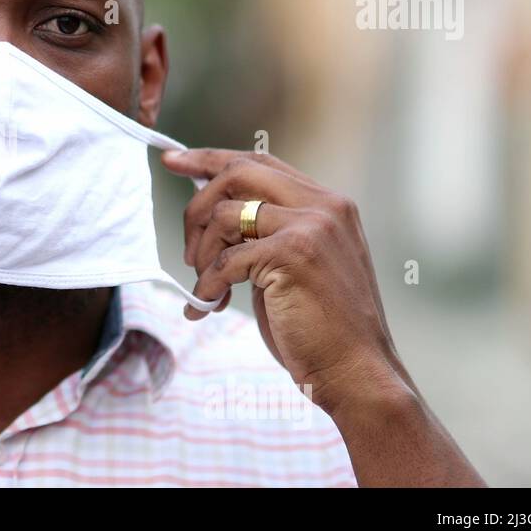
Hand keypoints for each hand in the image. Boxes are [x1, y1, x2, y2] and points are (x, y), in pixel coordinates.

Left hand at [162, 149, 413, 416]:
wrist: (357, 371)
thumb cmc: (322, 327)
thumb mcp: (297, 264)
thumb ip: (266, 231)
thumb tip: (212, 210)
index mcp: (328, 204)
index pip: (260, 162)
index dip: (210, 159)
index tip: (173, 160)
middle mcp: (324, 205)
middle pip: (237, 173)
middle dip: (196, 207)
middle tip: (187, 252)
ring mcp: (311, 226)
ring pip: (224, 214)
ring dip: (202, 255)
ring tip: (208, 288)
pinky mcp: (293, 253)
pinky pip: (225, 259)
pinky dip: (207, 285)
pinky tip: (208, 307)